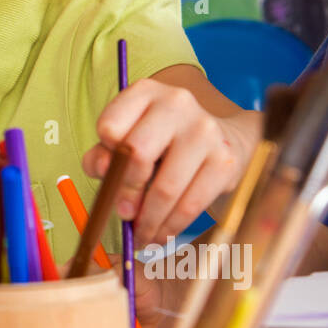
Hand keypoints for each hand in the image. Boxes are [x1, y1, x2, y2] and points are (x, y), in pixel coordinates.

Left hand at [81, 79, 246, 245]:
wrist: (223, 142)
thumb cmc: (163, 144)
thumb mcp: (128, 141)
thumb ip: (103, 156)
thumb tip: (102, 170)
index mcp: (144, 93)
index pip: (110, 126)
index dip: (105, 157)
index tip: (108, 178)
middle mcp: (176, 103)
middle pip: (137, 154)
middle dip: (125, 194)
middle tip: (123, 216)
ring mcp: (204, 130)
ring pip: (165, 188)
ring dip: (148, 221)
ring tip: (141, 234)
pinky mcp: (224, 160)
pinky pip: (191, 204)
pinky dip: (171, 226)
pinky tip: (162, 233)